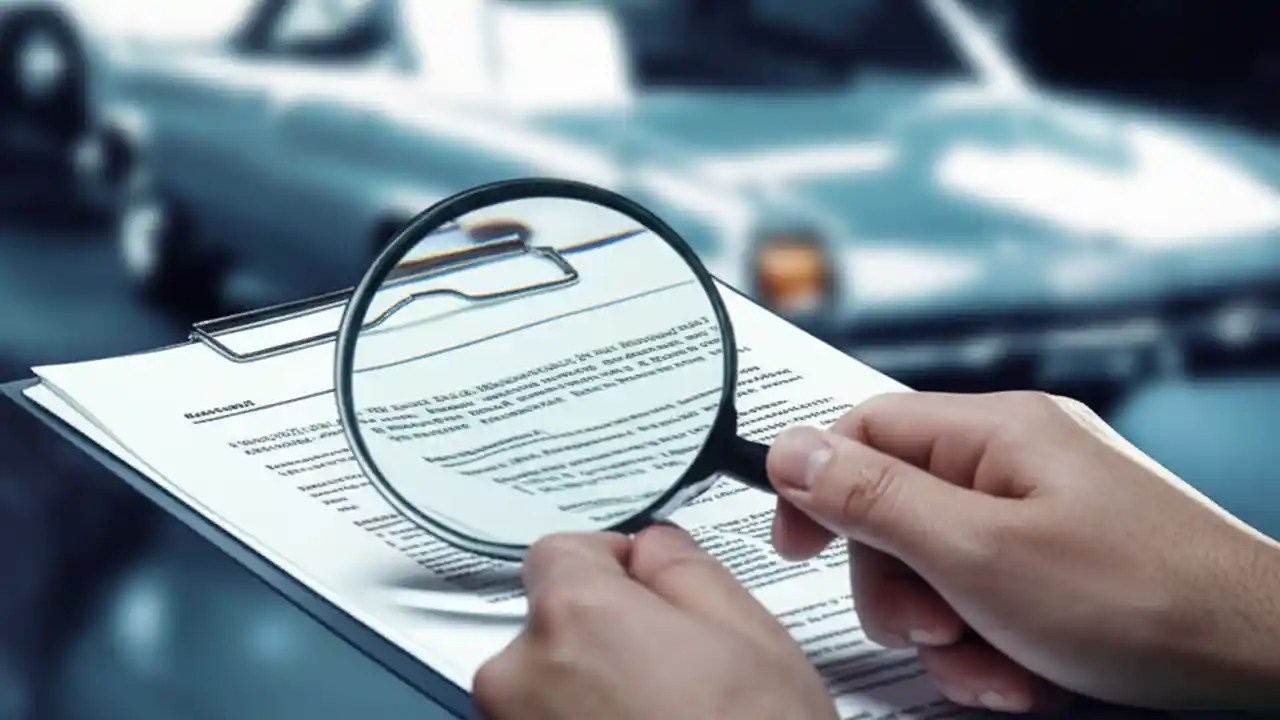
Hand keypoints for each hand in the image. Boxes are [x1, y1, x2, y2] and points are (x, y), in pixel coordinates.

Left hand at [473, 526, 836, 719]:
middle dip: (603, 638)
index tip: (645, 587)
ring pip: (547, 692)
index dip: (613, 565)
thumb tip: (653, 548)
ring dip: (590, 697)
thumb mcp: (749, 635)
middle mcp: (518, 681)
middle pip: (549, 627)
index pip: (560, 551)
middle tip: (675, 675)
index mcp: (573, 617)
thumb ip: (683, 566)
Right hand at [767, 391, 1279, 712]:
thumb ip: (873, 500)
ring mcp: (1042, 505)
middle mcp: (1017, 456)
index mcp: (994, 430)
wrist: (1259, 653)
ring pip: (938, 562)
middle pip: (895, 508)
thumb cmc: (1142, 597)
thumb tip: (792, 452)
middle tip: (933, 630)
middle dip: (901, 586)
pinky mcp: (1062, 555)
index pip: (864, 428)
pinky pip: (986, 589)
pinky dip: (990, 639)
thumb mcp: (978, 553)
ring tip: (995, 665)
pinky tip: (1024, 672)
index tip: (795, 542)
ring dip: (948, 629)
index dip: (815, 485)